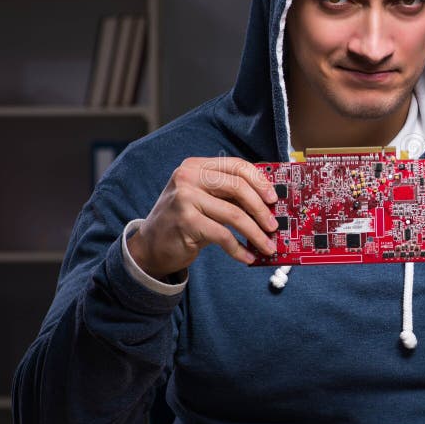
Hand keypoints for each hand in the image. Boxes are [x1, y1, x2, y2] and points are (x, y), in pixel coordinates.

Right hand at [127, 156, 279, 278]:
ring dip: (256, 233)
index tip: (274, 198)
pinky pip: (223, 235)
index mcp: (197, 166)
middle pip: (238, 187)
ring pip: (234, 214)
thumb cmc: (184, 221)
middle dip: (261, 209)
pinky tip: (247, 257)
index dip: (260, 181)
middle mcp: (188, 177)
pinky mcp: (185, 222)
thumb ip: (229, 195)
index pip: (237, 166)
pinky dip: (239, 249)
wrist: (150, 245)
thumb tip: (269, 203)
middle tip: (274, 226)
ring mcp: (185, 198)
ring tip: (267, 246)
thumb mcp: (205, 199)